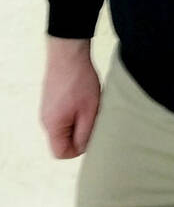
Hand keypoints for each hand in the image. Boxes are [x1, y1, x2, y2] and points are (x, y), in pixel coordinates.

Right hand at [40, 37, 100, 158]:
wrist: (69, 54)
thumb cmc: (79, 81)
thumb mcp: (89, 112)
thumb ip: (85, 134)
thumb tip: (82, 148)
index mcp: (53, 126)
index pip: (61, 153)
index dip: (78, 149)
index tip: (92, 135)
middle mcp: (46, 120)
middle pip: (63, 140)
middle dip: (81, 133)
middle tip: (94, 119)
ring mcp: (48, 109)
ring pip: (66, 126)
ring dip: (80, 121)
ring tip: (90, 106)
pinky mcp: (53, 100)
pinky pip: (65, 114)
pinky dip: (77, 111)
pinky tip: (86, 99)